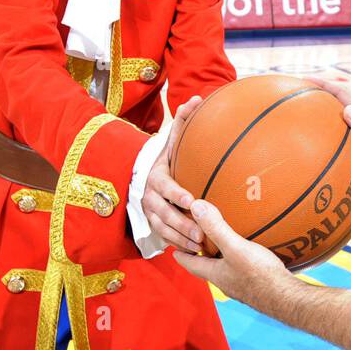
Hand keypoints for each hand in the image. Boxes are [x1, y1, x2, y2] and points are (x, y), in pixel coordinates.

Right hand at [140, 96, 206, 253]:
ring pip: (162, 228)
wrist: (149, 176)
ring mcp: (150, 212)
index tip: (191, 200)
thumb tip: (197, 98)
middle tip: (201, 231)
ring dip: (180, 237)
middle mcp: (149, 196)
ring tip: (200, 244)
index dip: (176, 193)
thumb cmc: (169, 158)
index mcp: (156, 176)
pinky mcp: (154, 225)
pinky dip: (177, 245)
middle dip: (181, 223)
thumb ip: (184, 122)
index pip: (165, 186)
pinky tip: (194, 251)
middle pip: (163, 213)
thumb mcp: (174, 141)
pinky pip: (163, 238)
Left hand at [172, 199, 290, 306]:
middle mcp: (224, 280)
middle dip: (200, 251)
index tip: (173, 242)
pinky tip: (251, 248)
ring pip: (223, 266)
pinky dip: (239, 256)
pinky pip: (242, 266)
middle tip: (197, 235)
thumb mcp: (235, 247)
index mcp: (214, 273)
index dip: (180, 252)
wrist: (286, 297)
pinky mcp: (255, 283)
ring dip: (220, 254)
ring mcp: (240, 283)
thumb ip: (216, 228)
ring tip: (223, 238)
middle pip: (205, 265)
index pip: (189, 262)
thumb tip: (196, 207)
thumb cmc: (259, 276)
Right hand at [305, 77, 350, 197]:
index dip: (324, 85)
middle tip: (293, 96)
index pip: (342, 94)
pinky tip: (306, 153)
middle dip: (315, 98)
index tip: (304, 80)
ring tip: (294, 122)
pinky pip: (332, 146)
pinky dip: (319, 145)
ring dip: (315, 122)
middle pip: (333, 106)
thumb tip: (347, 110)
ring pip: (331, 126)